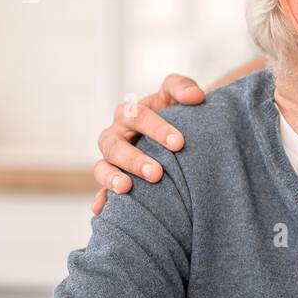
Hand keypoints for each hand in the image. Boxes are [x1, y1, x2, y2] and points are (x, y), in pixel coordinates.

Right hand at [91, 73, 205, 214]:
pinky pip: (102, 191)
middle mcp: (116, 136)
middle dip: (133, 159)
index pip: (137, 116)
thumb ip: (184, 88)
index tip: (179, 143)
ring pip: (102, 167)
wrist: (177, 133)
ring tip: (126, 188)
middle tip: (156, 173)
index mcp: (130, 114)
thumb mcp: (177, 95)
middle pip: (114, 145)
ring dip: (112, 178)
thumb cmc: (175, 112)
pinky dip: (101, 199)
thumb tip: (195, 96)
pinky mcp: (114, 180)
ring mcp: (112, 160)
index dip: (156, 128)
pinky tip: (102, 210)